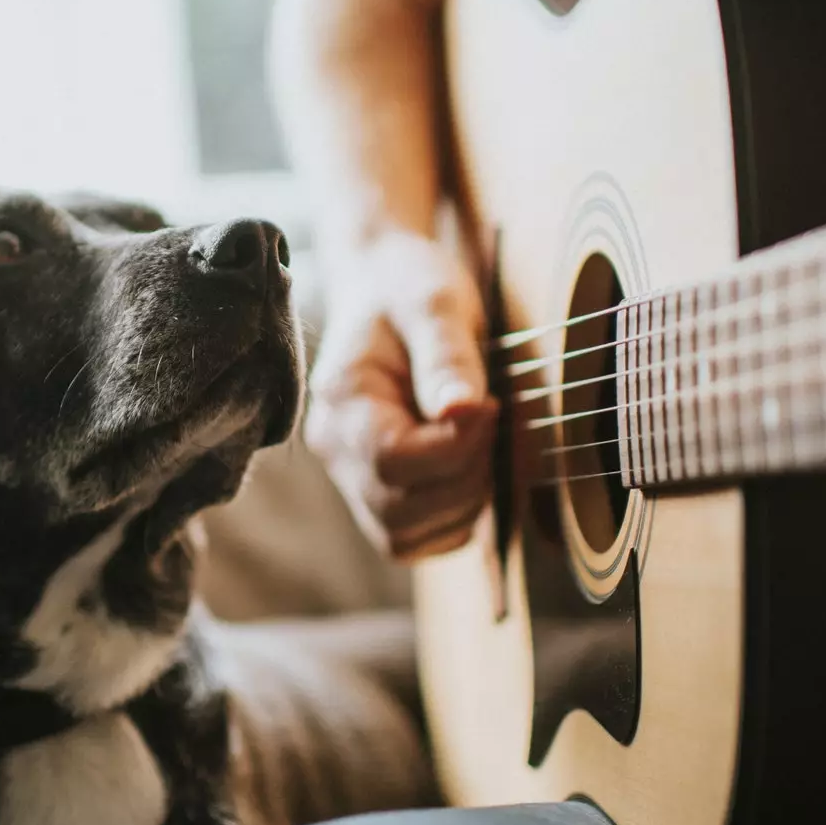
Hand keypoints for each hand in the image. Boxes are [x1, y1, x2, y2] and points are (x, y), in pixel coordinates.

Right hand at [307, 229, 498, 561]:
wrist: (385, 284)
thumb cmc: (409, 287)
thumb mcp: (435, 305)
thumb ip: (446, 358)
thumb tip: (464, 411)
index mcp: (341, 400)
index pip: (393, 460)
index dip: (456, 447)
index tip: (491, 404)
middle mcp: (334, 448)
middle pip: (398, 511)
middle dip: (464, 478)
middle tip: (490, 420)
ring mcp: (350, 475)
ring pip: (404, 537)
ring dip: (462, 504)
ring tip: (480, 442)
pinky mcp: (374, 491)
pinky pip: (411, 540)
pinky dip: (452, 520)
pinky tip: (471, 467)